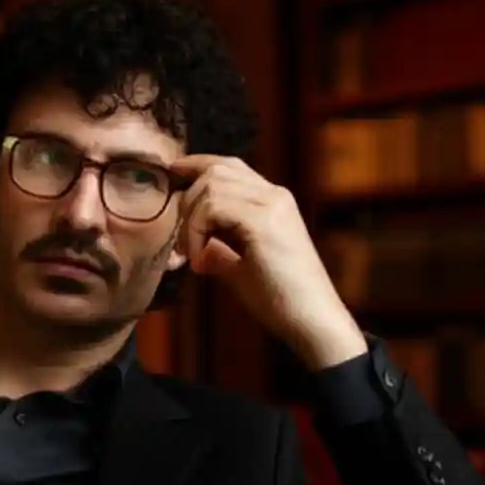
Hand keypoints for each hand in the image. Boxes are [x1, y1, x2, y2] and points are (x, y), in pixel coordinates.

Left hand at [170, 154, 366, 369]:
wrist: (311, 320)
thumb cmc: (279, 298)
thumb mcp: (241, 267)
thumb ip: (220, 249)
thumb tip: (194, 246)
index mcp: (273, 201)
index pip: (229, 166)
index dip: (198, 164)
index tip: (173, 171)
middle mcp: (275, 195)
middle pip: (216, 171)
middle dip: (188, 200)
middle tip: (181, 243)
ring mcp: (272, 205)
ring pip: (211, 186)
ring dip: (191, 221)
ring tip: (193, 257)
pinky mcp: (264, 221)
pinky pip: (213, 208)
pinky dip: (197, 233)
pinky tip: (201, 263)